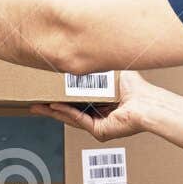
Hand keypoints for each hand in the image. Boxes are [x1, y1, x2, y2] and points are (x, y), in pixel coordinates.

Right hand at [31, 70, 157, 140]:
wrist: (148, 102)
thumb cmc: (138, 88)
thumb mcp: (111, 73)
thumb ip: (97, 68)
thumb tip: (85, 52)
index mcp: (103, 103)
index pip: (77, 101)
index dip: (61, 96)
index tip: (46, 92)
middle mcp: (100, 116)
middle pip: (69, 112)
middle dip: (50, 107)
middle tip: (34, 103)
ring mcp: (99, 125)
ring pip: (71, 118)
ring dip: (53, 111)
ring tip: (38, 105)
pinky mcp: (100, 131)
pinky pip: (79, 119)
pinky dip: (66, 112)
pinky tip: (54, 105)